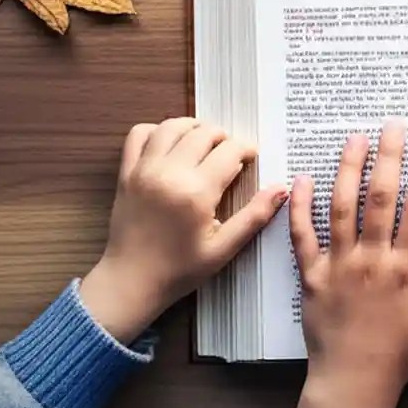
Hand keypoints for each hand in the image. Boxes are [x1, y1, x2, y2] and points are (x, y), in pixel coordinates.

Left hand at [81, 118, 286, 342]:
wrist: (131, 281)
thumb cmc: (180, 269)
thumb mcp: (224, 248)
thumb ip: (254, 216)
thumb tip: (281, 189)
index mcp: (197, 192)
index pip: (230, 151)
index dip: (246, 149)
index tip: (251, 158)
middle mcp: (169, 173)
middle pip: (203, 133)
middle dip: (223, 137)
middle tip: (230, 154)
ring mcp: (144, 170)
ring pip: (172, 126)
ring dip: (193, 127)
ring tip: (204, 142)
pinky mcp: (126, 172)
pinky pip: (139, 134)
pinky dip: (156, 130)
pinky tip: (170, 144)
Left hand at [291, 121, 407, 407]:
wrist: (353, 384)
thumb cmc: (400, 357)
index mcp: (405, 269)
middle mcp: (371, 259)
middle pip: (380, 197)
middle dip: (388, 156)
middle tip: (392, 125)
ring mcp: (338, 265)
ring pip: (341, 207)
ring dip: (347, 168)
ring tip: (354, 138)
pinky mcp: (311, 276)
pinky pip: (303, 236)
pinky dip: (300, 206)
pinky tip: (302, 179)